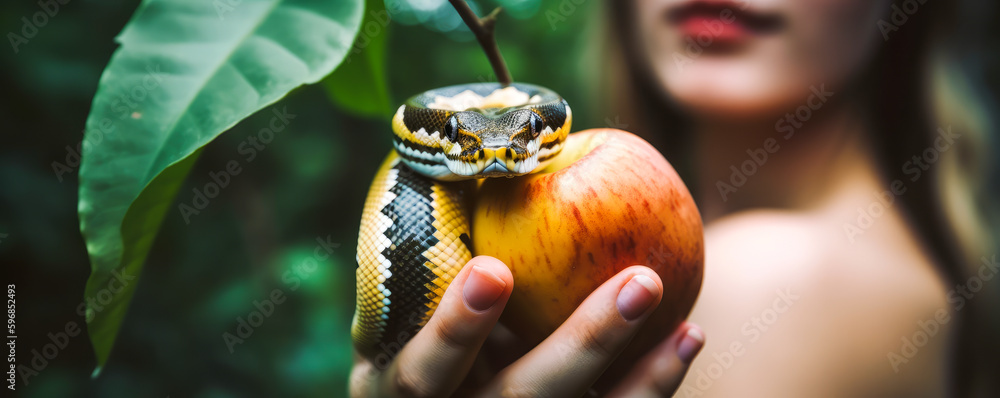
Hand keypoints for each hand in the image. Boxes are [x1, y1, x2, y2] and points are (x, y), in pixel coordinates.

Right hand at [349, 256, 704, 397]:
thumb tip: (467, 146)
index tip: (494, 271)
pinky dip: (654, 383)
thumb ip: (426, 248)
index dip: (454, 330)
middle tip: (642, 280)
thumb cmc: (415, 317)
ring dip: (634, 365)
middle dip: (583, 343)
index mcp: (398, 386)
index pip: (421, 371)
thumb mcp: (402, 298)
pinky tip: (688, 336)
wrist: (452, 392)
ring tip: (671, 299)